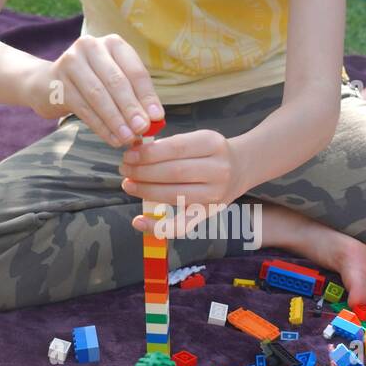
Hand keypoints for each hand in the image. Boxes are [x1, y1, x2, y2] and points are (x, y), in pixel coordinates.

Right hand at [28, 33, 163, 144]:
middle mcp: (91, 47)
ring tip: (128, 138)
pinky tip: (112, 139)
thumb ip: (135, 96)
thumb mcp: (115, 81)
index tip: (157, 117)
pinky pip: (83, 108)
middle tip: (143, 129)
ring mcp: (71, 62)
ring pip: (98, 96)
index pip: (135, 71)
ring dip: (116, 120)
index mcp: (113, 43)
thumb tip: (156, 119)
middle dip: (131, 108)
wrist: (48, 83)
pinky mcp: (58, 82)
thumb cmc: (92, 82)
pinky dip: (100, 127)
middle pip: (116, 82)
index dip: (147, 96)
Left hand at [120, 129, 243, 233]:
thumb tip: (134, 153)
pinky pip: (182, 225)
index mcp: (212, 144)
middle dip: (143, 172)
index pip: (175, 148)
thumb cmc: (210, 152)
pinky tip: (139, 222)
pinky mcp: (209, 213)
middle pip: (173, 173)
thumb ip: (169, 145)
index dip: (148, 153)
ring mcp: (215, 194)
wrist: (241, 167)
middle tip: (124, 170)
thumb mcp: (196, 138)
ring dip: (146, 191)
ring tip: (129, 184)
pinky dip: (158, 227)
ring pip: (174, 196)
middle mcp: (218, 170)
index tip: (129, 155)